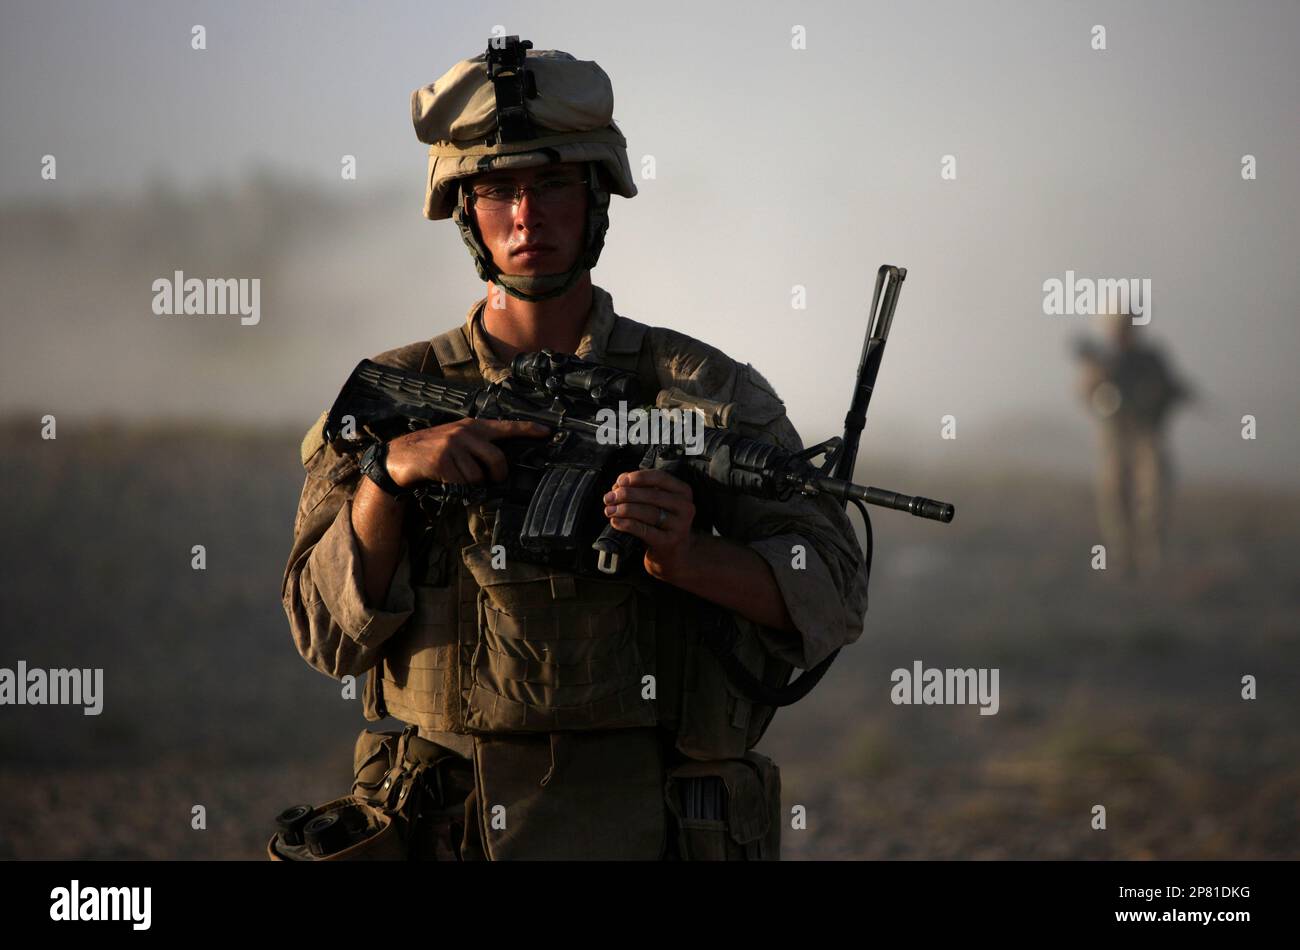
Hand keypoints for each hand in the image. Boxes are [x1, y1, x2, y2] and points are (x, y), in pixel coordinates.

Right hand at [384, 418, 551, 486]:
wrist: (400, 456)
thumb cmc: (432, 450)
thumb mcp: (456, 439)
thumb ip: (478, 445)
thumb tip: (501, 464)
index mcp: (472, 426)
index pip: (506, 426)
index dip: (528, 429)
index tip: (547, 432)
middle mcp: (465, 432)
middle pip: (497, 459)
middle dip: (497, 475)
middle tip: (492, 480)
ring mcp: (453, 446)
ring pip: (479, 476)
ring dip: (471, 484)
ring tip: (456, 478)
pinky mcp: (443, 461)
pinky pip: (462, 483)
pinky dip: (457, 488)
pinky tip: (445, 480)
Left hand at [603, 468, 696, 581]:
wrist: (674, 552)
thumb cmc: (661, 522)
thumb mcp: (656, 502)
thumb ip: (640, 488)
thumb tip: (620, 482)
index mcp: (683, 491)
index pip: (660, 477)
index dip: (639, 477)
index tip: (621, 481)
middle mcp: (685, 507)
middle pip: (652, 495)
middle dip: (627, 494)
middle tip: (610, 497)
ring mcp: (679, 526)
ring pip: (648, 512)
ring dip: (624, 509)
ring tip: (609, 509)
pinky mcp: (669, 542)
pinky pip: (644, 530)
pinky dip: (627, 524)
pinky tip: (616, 522)